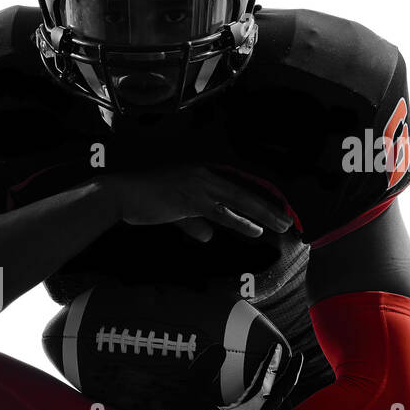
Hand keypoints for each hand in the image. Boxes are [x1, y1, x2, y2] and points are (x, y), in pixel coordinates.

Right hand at [107, 165, 292, 237]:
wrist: (122, 194)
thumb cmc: (142, 200)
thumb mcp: (173, 212)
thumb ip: (193, 222)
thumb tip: (209, 235)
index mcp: (198, 174)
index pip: (234, 187)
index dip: (254, 200)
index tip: (271, 211)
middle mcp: (202, 175)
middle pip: (243, 192)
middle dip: (267, 207)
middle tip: (287, 219)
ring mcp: (198, 186)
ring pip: (238, 201)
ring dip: (262, 214)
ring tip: (281, 225)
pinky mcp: (191, 200)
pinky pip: (222, 212)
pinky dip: (240, 221)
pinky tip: (255, 229)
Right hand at [153, 344, 302, 409]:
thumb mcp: (189, 395)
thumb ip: (204, 370)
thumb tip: (218, 349)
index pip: (264, 386)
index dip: (272, 365)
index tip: (277, 347)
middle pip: (277, 398)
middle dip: (289, 376)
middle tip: (298, 357)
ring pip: (273, 408)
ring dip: (281, 389)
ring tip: (286, 372)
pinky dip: (269, 400)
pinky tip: (266, 392)